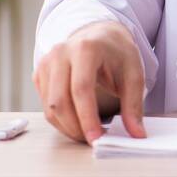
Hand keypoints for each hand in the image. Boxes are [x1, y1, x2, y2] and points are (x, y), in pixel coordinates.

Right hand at [32, 20, 146, 143]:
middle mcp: (60, 53)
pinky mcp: (39, 73)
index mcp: (86, 49)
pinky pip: (45, 104)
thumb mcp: (134, 74)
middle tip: (93, 141)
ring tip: (87, 134)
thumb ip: (134, 104)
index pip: (81, 89)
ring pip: (49, 107)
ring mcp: (46, 63)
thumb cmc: (117, 53)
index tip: (96, 139)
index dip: (87, 118)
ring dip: (67, 127)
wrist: (100, 35)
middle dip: (75, 127)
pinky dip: (60, 120)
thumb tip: (137, 134)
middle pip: (60, 101)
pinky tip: (77, 123)